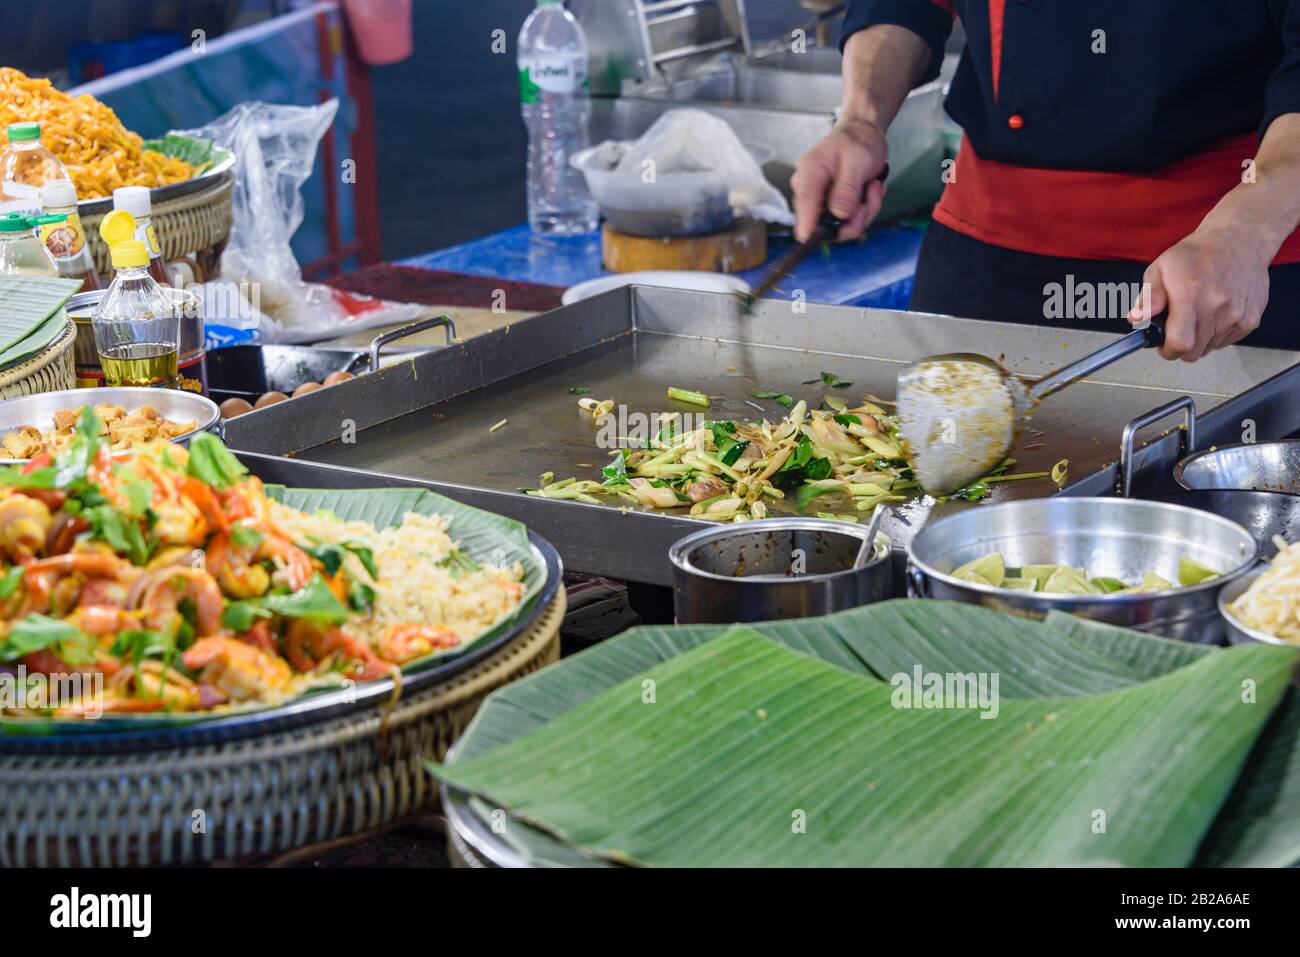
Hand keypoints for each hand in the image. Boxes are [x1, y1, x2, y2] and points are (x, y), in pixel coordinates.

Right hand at [790, 117, 887, 241]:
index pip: (803, 207)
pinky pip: (847, 222)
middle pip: (823, 225)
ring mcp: (819, 202)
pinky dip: (864, 211)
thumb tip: (839, 215)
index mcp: (809, 174)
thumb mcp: (857, 160)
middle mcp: (808, 192)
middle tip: (872, 193)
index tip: (812, 240)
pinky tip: (869, 191)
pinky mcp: (829, 208)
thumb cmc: (858, 141)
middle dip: (855, 218)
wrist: (862, 133)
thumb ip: (846, 189)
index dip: (808, 228)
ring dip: (864, 213)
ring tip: (873, 188)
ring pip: (840, 227)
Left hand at [1127, 228, 1270, 360]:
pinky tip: (1214, 314)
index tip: (1163, 344)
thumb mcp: (1161, 269)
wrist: (1239, 240)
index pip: (1180, 344)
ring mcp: (1237, 315)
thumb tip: (1137, 318)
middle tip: (1177, 328)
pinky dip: (1217, 334)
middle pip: (1194, 352)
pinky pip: (1227, 342)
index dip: (1167, 350)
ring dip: (1199, 339)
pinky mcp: (1251, 319)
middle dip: (1181, 346)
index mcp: (1191, 296)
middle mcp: (1218, 307)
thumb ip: (1148, 297)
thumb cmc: (1199, 254)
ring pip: (1210, 348)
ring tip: (1197, 314)